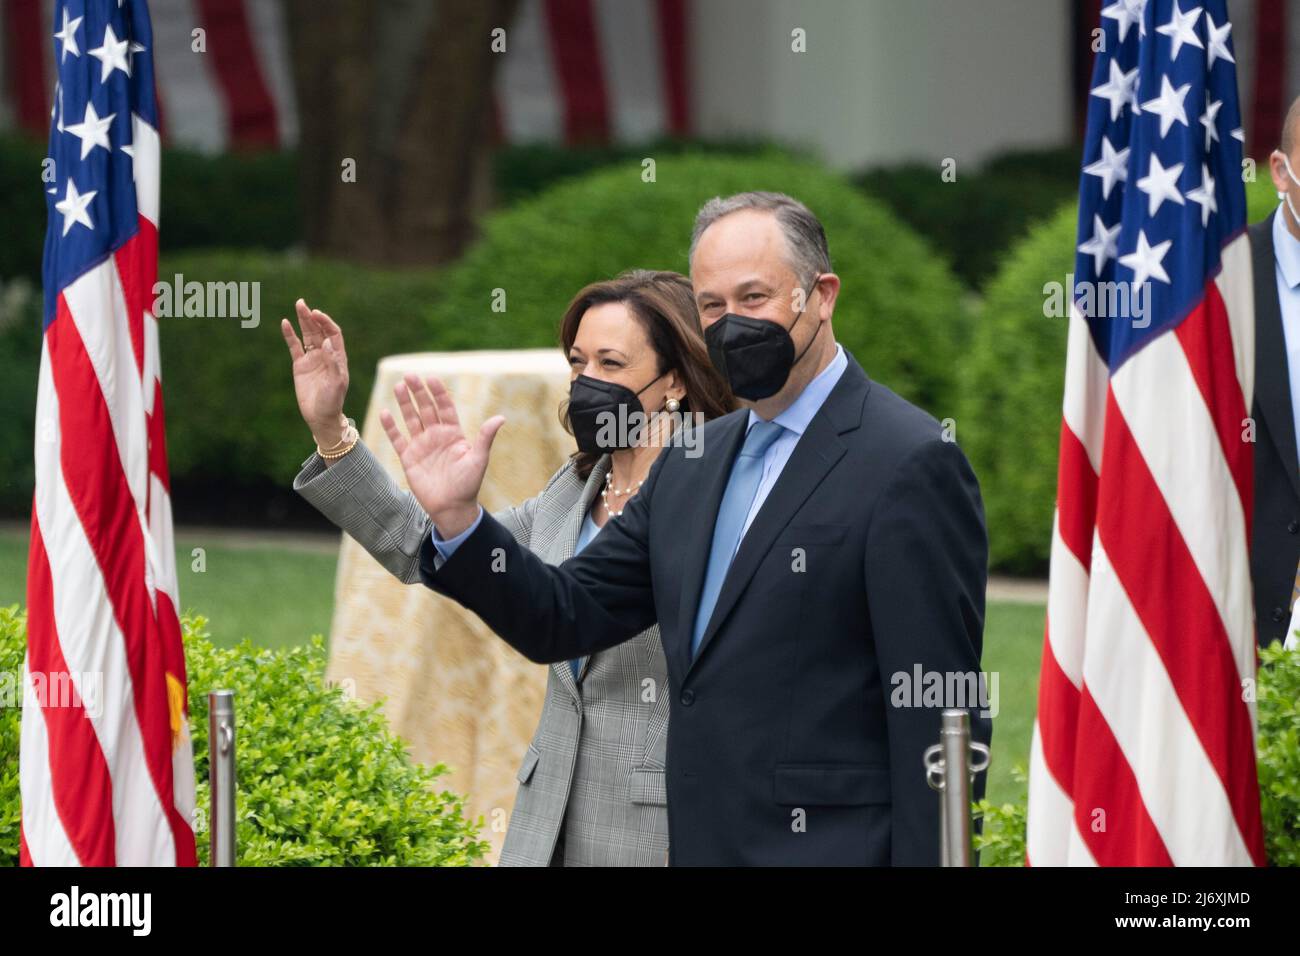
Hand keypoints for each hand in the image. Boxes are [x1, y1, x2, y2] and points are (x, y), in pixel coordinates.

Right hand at [281, 298, 348, 445]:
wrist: (320, 417)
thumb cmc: (333, 402)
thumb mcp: (336, 383)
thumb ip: (333, 362)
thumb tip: (329, 341)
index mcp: (338, 357)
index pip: (333, 333)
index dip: (326, 322)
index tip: (317, 314)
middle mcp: (326, 354)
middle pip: (319, 330)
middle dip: (312, 317)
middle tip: (302, 304)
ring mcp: (312, 358)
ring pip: (307, 335)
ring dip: (302, 320)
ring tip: (298, 305)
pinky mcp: (300, 365)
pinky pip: (294, 346)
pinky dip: (290, 335)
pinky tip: (285, 323)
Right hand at [380, 374, 505, 536]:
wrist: (452, 507)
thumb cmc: (468, 484)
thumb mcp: (478, 459)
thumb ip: (485, 437)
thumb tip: (501, 418)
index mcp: (453, 433)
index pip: (444, 407)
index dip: (438, 393)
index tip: (431, 378)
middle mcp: (436, 436)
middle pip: (425, 409)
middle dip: (418, 392)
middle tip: (410, 375)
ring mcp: (421, 445)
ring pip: (411, 419)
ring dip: (404, 403)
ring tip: (398, 386)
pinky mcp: (409, 458)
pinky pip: (398, 439)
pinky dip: (391, 427)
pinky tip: (385, 412)